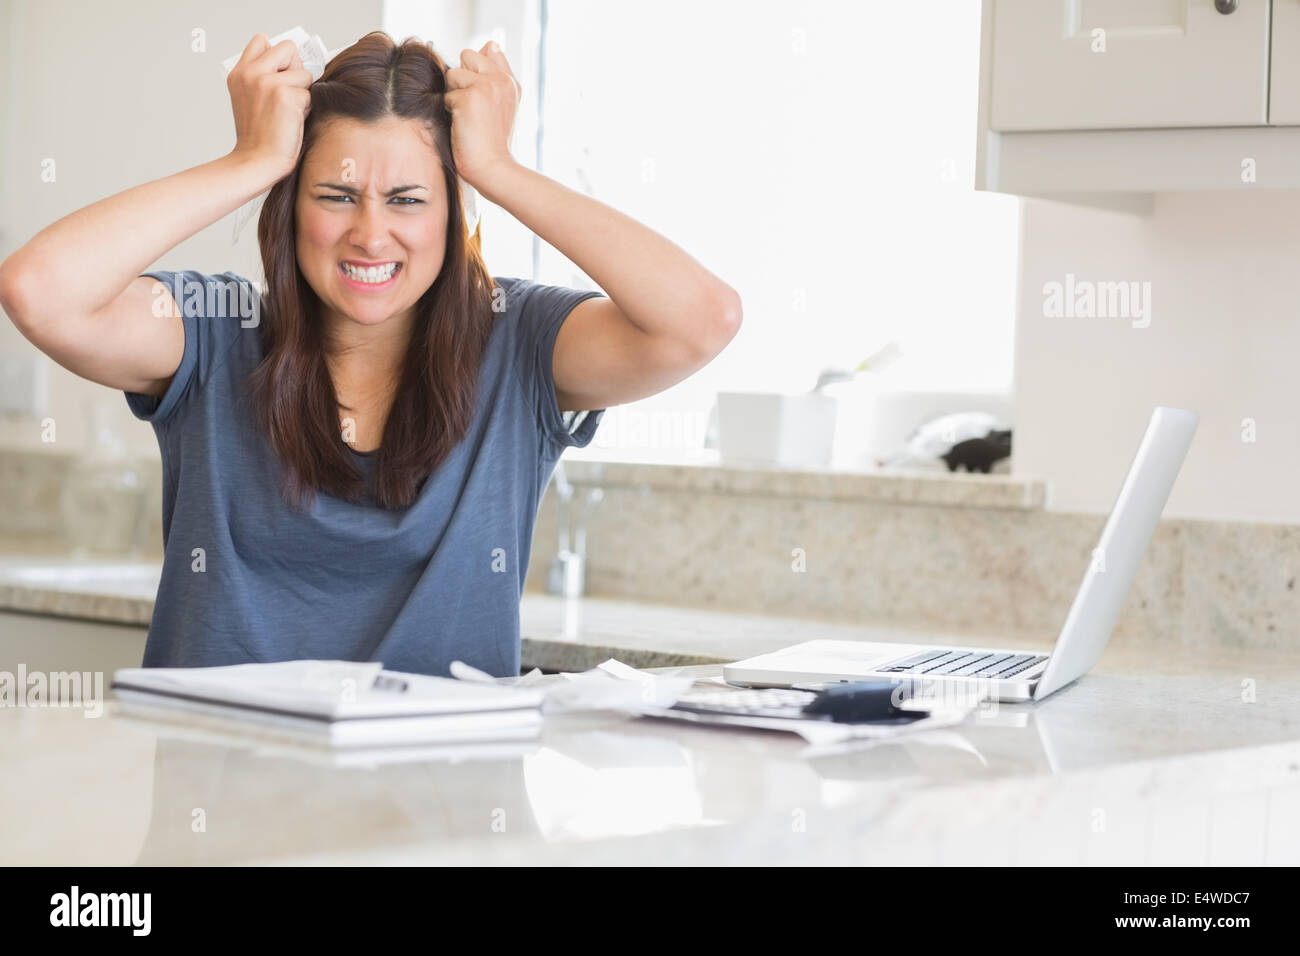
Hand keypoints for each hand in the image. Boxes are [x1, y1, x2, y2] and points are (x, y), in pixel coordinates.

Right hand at [226, 34, 313, 182]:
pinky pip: (309, 94)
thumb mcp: (250, 99)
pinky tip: (290, 122)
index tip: (280, 77)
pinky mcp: (284, 94)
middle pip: (289, 49)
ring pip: (303, 74)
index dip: (279, 58)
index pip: (263, 41)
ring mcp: (266, 81)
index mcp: (239, 73)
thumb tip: (293, 65)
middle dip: (295, 70)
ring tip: (287, 113)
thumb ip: (264, 77)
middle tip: (287, 96)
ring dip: (302, 94)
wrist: (257, 161)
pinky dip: (305, 109)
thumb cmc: (259, 137)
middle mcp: (250, 72)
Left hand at [444, 41, 521, 190]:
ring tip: (468, 118)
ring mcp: (488, 86)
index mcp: (512, 82)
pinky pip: (448, 94)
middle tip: (472, 108)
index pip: (490, 50)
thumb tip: (490, 43)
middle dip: (462, 79)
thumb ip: (494, 74)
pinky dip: (451, 111)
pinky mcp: (471, 97)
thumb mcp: (501, 105)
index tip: (481, 97)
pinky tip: (464, 127)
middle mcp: (503, 80)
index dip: (477, 69)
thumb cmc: (492, 144)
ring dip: (454, 95)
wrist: (494, 169)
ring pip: (454, 73)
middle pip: (468, 56)